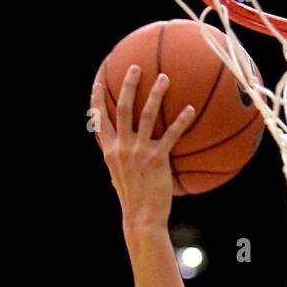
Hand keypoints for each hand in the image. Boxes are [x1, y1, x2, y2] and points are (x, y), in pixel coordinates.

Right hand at [91, 66, 193, 227]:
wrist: (141, 219)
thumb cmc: (132, 202)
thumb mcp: (118, 180)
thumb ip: (118, 165)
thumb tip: (117, 163)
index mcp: (110, 151)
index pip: (99, 121)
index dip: (97, 101)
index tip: (97, 85)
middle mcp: (122, 147)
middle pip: (122, 107)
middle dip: (127, 85)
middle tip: (135, 68)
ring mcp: (139, 152)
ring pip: (147, 114)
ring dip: (156, 94)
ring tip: (164, 78)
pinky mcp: (157, 159)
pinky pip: (171, 134)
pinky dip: (181, 121)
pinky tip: (189, 110)